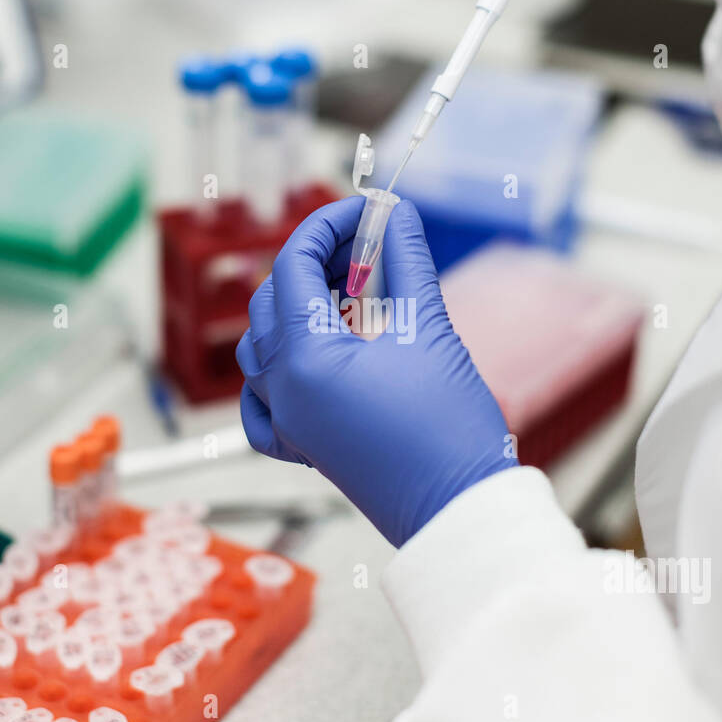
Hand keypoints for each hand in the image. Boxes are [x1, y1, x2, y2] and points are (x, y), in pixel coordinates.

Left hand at [236, 196, 516, 548]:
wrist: (461, 510)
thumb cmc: (450, 432)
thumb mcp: (429, 329)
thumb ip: (405, 260)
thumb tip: (393, 215)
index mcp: (304, 361)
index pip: (292, 266)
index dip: (328, 226)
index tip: (365, 211)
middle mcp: (282, 392)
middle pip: (272, 300)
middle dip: (314, 261)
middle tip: (367, 244)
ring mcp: (287, 422)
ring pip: (261, 345)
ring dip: (297, 307)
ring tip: (352, 293)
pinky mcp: (302, 446)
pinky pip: (261, 400)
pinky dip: (277, 368)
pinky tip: (313, 355)